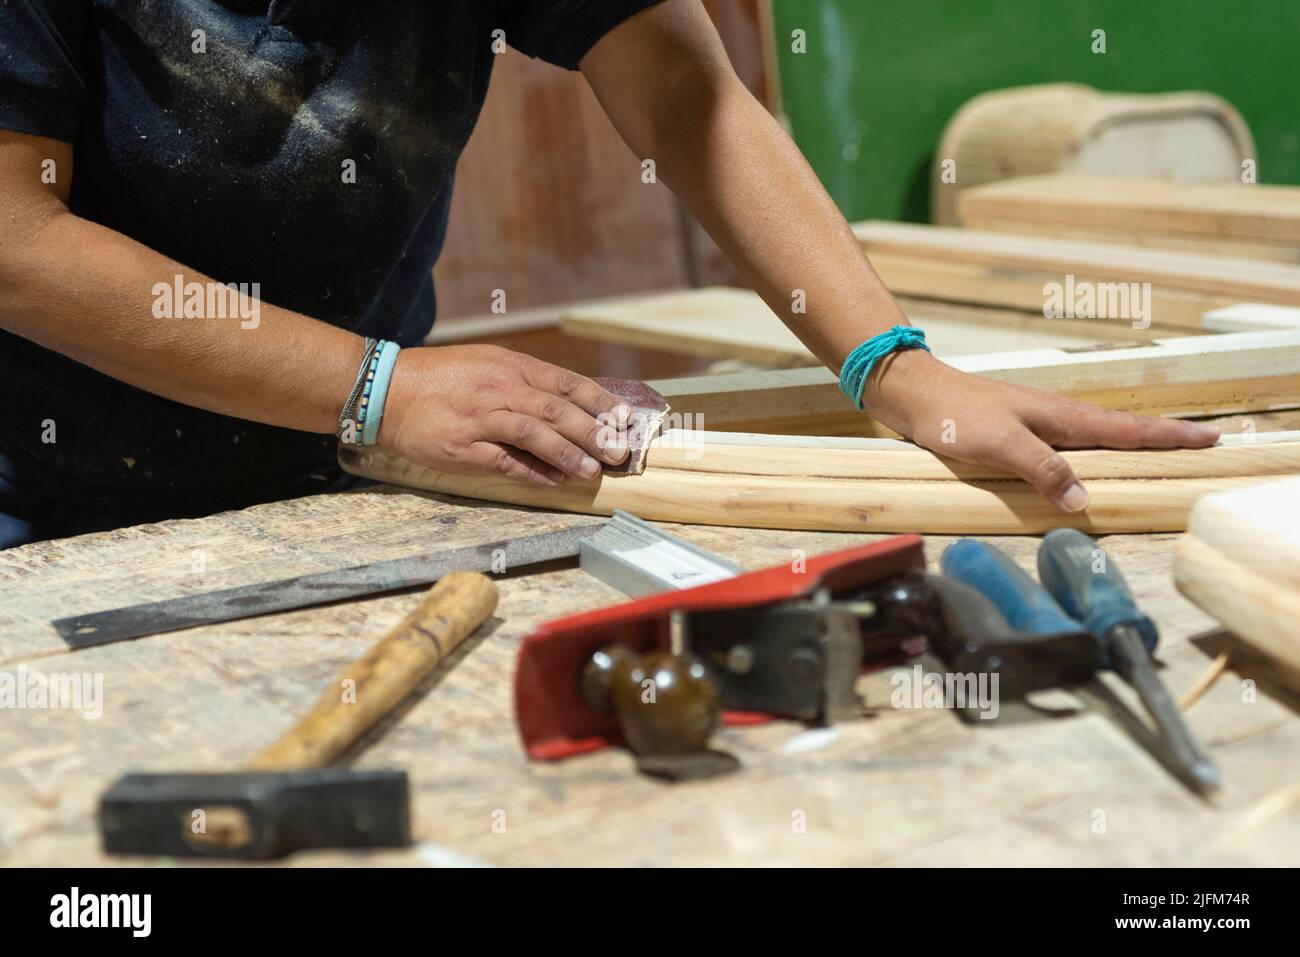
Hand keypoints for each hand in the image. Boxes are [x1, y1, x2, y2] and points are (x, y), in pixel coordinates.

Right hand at [377, 344, 628, 485]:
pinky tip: (552, 482)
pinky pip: (503, 461)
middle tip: (617, 452)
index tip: (624, 418)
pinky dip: (531, 472)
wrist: (387, 389)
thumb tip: (568, 404)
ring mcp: (481, 418)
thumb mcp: (487, 364)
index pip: (566, 382)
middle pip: (557, 410)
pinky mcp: (462, 446)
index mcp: (510, 366)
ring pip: (535, 434)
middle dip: (593, 432)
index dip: (599, 401)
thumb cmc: (441, 377)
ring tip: (591, 471)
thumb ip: (525, 382)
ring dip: (568, 454)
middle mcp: (500, 389)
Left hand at [861, 350, 1220, 511]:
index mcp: (1062, 418)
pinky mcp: (1018, 431)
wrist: (915, 394)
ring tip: (1159, 451)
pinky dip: (1093, 450)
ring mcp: (1038, 422)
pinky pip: (1070, 443)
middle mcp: (1057, 417)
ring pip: (1097, 435)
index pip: (1129, 431)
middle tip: (1202, 442)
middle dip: (1162, 437)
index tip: (1209, 438)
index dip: (1169, 437)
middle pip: (1122, 429)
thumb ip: (1042, 469)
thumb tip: (1083, 501)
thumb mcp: (1000, 445)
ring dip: (1131, 441)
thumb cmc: (955, 416)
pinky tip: (1087, 461)